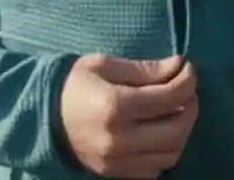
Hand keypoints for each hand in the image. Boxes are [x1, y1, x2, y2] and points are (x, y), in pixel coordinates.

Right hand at [58, 54, 198, 177]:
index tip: (187, 68)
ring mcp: (118, 162)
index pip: (170, 97)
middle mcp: (119, 139)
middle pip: (177, 130)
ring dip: (182, 131)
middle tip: (187, 92)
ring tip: (177, 111)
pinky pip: (155, 169)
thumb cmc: (75, 84)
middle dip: (190, 107)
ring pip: (171, 154)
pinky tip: (160, 133)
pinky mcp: (116, 174)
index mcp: (115, 106)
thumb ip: (144, 69)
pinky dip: (166, 151)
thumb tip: (177, 67)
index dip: (187, 80)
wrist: (43, 116)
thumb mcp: (105, 65)